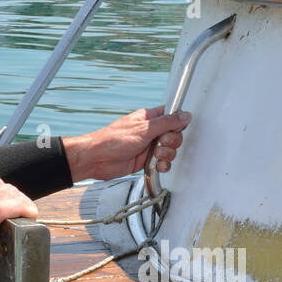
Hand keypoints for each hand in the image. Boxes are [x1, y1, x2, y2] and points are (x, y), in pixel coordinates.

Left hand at [62, 106, 190, 182]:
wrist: (97, 159)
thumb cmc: (113, 140)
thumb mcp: (144, 129)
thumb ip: (167, 122)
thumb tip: (184, 116)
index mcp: (150, 119)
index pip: (172, 117)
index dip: (177, 124)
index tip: (174, 129)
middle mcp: (150, 132)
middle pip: (175, 135)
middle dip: (171, 142)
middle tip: (159, 143)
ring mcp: (148, 147)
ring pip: (170, 150)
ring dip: (166, 154)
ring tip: (154, 155)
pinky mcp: (145, 161)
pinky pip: (162, 163)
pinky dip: (162, 165)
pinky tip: (156, 165)